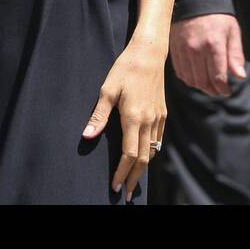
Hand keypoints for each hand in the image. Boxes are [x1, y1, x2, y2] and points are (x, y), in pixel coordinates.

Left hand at [82, 33, 166, 201]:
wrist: (149, 54)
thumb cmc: (125, 69)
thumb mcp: (107, 90)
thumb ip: (98, 115)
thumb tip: (87, 136)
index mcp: (133, 118)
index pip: (129, 155)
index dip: (121, 172)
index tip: (114, 186)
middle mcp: (149, 122)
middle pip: (143, 159)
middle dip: (133, 178)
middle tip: (125, 193)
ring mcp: (158, 119)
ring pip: (152, 151)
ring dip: (142, 168)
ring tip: (132, 179)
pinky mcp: (162, 114)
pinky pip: (157, 140)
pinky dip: (150, 152)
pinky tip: (143, 157)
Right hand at [169, 13, 246, 95]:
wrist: (195, 0)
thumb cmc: (217, 17)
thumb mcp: (233, 32)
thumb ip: (236, 55)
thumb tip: (240, 76)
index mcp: (213, 45)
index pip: (217, 77)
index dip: (223, 89)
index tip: (227, 90)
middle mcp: (195, 48)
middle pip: (202, 81)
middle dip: (213, 90)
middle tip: (219, 90)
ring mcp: (182, 49)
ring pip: (190, 79)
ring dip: (200, 86)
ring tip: (208, 84)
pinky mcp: (173, 47)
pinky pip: (179, 71)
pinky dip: (188, 78)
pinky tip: (196, 76)